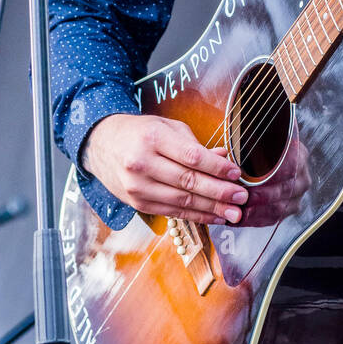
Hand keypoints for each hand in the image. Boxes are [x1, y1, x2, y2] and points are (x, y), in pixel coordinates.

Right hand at [82, 113, 248, 224]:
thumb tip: (224, 158)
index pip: (191, 156)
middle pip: (188, 182)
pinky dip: (195, 215)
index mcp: (152, 138)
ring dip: (211, 209)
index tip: (237, 174)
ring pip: (181, 200)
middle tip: (242, 198)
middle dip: (219, 192)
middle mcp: (142, 163)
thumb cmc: (139, 133)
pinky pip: (171, 211)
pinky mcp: (137, 203)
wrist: (101, 145)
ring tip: (234, 213)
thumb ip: (195, 144)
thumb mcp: (167, 127)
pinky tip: (214, 216)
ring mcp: (137, 186)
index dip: (217, 168)